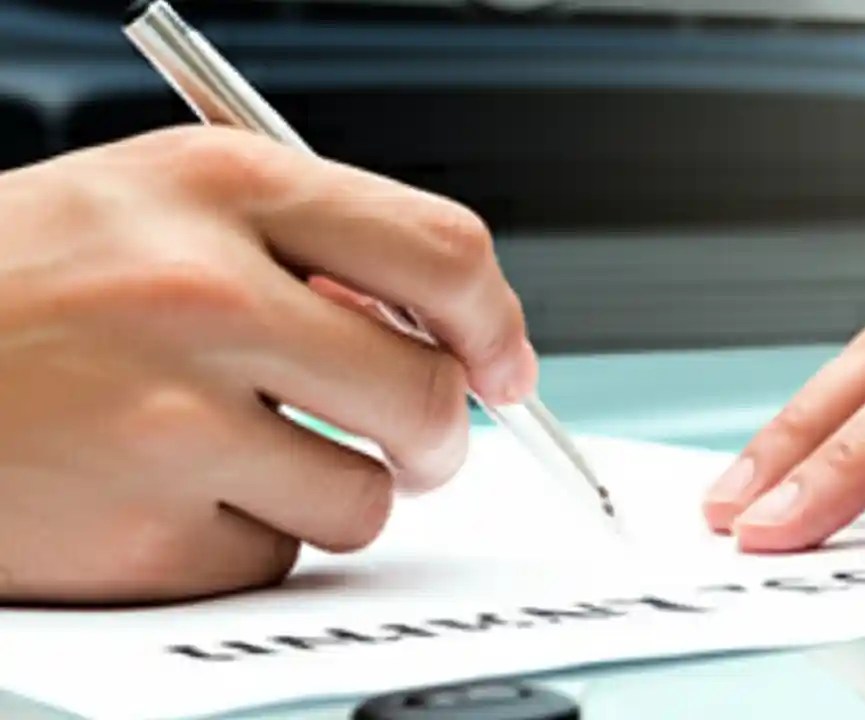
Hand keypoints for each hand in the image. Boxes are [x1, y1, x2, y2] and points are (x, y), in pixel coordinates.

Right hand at [0, 127, 535, 603]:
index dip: (495, 321)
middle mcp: (202, 295)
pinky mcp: (139, 536)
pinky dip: (243, 538)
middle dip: (439, 434)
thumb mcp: (161, 203)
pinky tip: (164, 494)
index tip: (502, 366)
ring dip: (332, 490)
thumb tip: (448, 333)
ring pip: (365, 498)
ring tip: (239, 454)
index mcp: (223, 188)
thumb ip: (312, 250)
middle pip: (426, 394)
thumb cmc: (20, 281)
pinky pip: (275, 558)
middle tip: (416, 442)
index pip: (442, 253)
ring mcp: (169, 422)